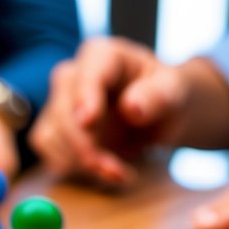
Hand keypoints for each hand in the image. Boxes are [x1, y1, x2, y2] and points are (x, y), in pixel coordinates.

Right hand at [29, 37, 191, 185]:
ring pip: (53, 137)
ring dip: (81, 163)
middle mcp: (73, 77)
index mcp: (101, 56)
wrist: (160, 117)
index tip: (89, 122)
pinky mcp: (55, 133)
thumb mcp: (176, 92)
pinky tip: (104, 171)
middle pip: (62, 111)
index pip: (87, 75)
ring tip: (118, 173)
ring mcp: (59, 105)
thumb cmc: (168, 95)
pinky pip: (52, 155)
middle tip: (115, 171)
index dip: (85, 97)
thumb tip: (132, 107)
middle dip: (85, 146)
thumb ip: (158, 96)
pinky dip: (76, 170)